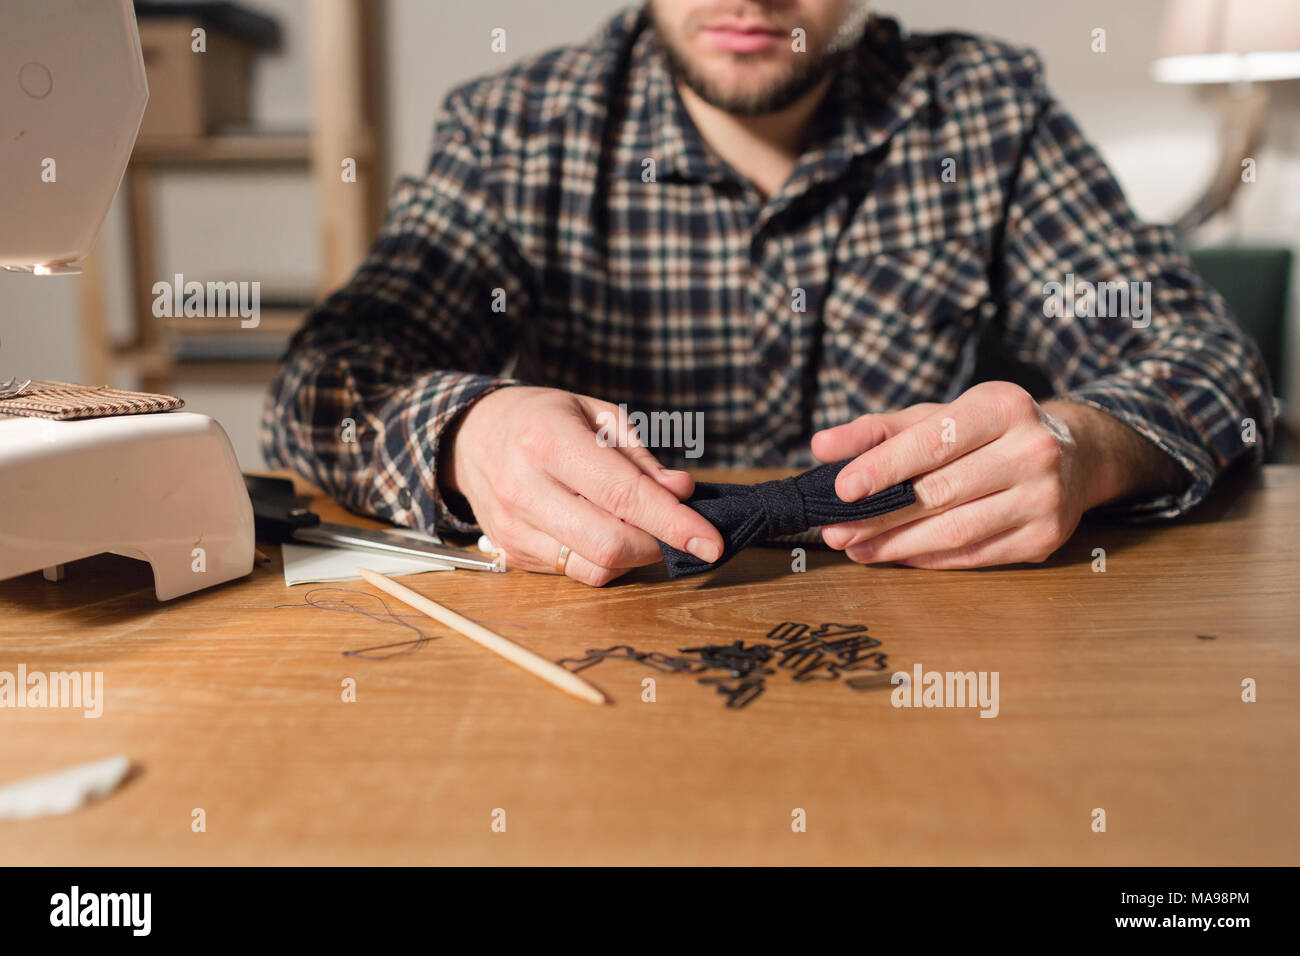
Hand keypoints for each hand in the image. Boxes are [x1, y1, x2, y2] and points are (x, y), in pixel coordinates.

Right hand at [442, 386, 723, 585]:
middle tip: (682, 531)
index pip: (622, 494)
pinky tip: (608, 533)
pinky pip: (576, 572)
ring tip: (644, 528)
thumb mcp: (596, 415)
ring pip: (595, 567)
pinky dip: (607, 561)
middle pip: (609, 542)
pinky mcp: (512, 553)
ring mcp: (514, 527)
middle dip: (660, 544)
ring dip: (636, 556)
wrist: (472, 437)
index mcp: (547, 441)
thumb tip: (681, 493)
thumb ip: (640, 457)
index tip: (711, 541)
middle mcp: (524, 488)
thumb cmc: (544, 419)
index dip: (673, 521)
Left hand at [810, 382, 1095, 568]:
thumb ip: (878, 431)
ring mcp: (1044, 498)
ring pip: (955, 531)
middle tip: (836, 531)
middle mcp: (1032, 451)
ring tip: (857, 549)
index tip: (841, 488)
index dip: (885, 467)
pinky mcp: (1045, 538)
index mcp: (1003, 408)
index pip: (934, 442)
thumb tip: (821, 446)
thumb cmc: (987, 432)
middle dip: (880, 516)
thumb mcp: (938, 417)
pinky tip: (897, 555)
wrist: (1074, 455)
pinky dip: (929, 558)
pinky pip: (974, 556)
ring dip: (897, 545)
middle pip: (940, 493)